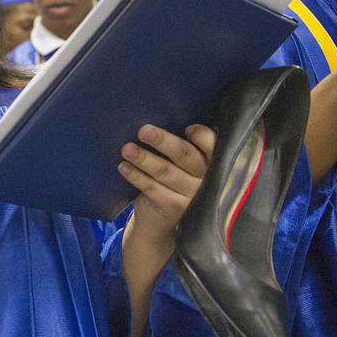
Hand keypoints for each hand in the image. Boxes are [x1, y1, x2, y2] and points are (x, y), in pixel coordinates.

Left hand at [119, 123, 214, 252]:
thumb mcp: (184, 164)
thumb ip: (183, 145)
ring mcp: (191, 196)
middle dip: (164, 142)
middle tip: (144, 130)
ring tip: (127, 149)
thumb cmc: (174, 180)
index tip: (187, 128)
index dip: (203, 137)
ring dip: (144, 158)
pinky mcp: (173, 207)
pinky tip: (123, 166)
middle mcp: (207, 179)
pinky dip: (136, 176)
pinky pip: (152, 188)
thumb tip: (158, 116)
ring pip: (166, 172)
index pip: (214, 146)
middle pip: (185, 156)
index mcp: (212, 162)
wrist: (163, 221)